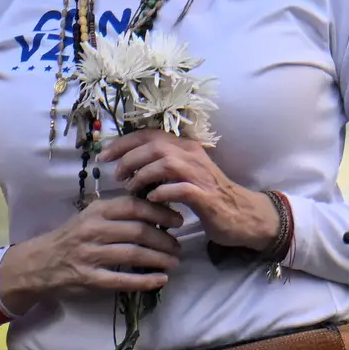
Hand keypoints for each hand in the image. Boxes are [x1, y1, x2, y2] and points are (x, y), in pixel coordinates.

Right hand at [0, 196, 183, 307]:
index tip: (177, 220)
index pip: (134, 206)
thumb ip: (117, 212)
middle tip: (178, 246)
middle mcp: (94, 230)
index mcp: (97, 211)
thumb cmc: (71, 237)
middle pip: (138, 231)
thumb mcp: (90, 216)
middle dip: (164, 239)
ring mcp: (91, 255)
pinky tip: (160, 280)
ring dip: (159, 259)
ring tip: (174, 262)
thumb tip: (156, 209)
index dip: (160, 212)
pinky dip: (145, 280)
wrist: (39, 263)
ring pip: (133, 254)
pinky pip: (122, 279)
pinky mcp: (89, 279)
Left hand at [99, 130, 279, 251]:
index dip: (124, 143)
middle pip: (154, 146)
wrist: (243, 215)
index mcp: (185, 147)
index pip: (150, 135)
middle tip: (115, 175)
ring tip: (131, 188)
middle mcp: (192, 155)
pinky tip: (152, 200)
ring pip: (165, 162)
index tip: (105, 155)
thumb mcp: (184, 175)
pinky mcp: (206, 196)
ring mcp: (200, 175)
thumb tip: (130, 168)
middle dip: (128, 158)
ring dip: (142, 174)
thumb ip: (162, 167)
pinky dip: (163, 192)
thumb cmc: (209, 196)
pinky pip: (180, 189)